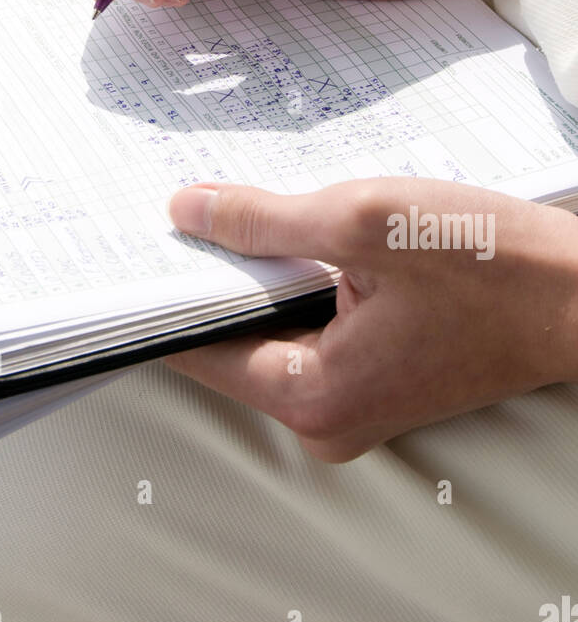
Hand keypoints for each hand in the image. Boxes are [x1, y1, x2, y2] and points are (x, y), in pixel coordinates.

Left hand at [164, 178, 577, 460]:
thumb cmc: (492, 264)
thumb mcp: (364, 221)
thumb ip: (263, 219)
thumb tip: (188, 212)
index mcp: (311, 395)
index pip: (194, 346)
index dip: (162, 289)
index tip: (128, 243)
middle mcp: (324, 415)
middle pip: (229, 337)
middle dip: (211, 271)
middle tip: (182, 205)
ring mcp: (351, 400)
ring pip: (269, 327)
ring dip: (258, 270)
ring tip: (241, 208)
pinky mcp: (375, 374)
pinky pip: (309, 327)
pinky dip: (297, 279)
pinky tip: (298, 230)